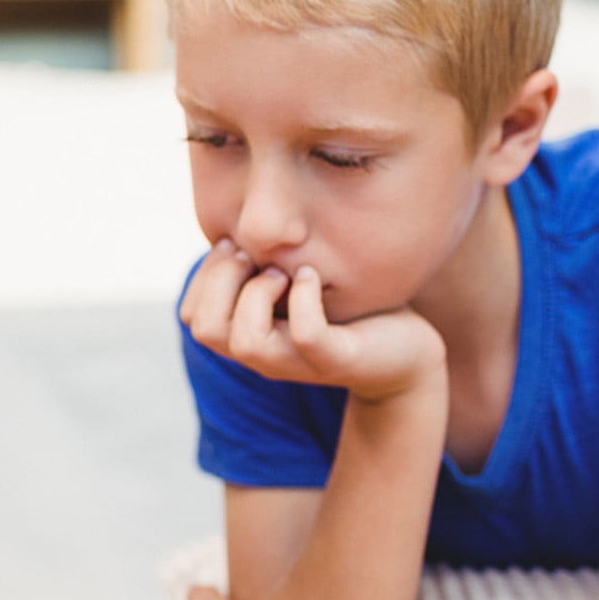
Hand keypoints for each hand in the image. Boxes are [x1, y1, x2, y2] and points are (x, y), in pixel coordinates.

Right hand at [181, 241, 444, 401]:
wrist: (406, 354)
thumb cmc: (348, 311)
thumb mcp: (292, 285)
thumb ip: (259, 270)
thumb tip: (229, 237)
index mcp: (247, 337)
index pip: (192, 316)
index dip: (205, 276)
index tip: (237, 246)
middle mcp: (264, 356)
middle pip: (205, 329)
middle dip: (222, 280)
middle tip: (257, 256)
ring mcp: (297, 362)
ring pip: (245, 342)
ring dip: (258, 293)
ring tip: (284, 271)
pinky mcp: (336, 360)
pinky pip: (306, 335)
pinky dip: (304, 298)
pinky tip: (312, 276)